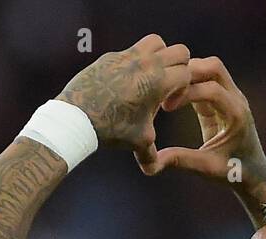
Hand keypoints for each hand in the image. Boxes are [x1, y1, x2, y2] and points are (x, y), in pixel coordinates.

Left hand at [56, 34, 189, 170]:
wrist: (77, 117)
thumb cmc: (112, 128)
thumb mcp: (138, 142)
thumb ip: (151, 155)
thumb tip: (153, 169)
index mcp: (159, 81)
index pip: (188, 73)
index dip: (184, 89)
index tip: (169, 105)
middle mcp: (147, 63)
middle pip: (180, 51)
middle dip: (179, 68)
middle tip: (167, 86)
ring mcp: (127, 55)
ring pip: (156, 42)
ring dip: (160, 55)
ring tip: (150, 77)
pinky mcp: (110, 56)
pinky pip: (131, 50)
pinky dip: (135, 61)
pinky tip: (126, 82)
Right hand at [143, 56, 265, 220]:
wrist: (252, 172)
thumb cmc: (233, 172)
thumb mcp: (207, 168)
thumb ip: (182, 160)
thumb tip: (153, 162)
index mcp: (236, 115)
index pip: (212, 89)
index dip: (187, 93)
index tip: (166, 108)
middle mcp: (237, 99)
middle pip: (214, 67)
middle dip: (188, 72)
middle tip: (164, 89)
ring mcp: (231, 96)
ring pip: (210, 68)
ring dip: (188, 74)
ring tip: (166, 92)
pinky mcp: (222, 99)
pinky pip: (205, 80)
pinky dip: (188, 83)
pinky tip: (171, 96)